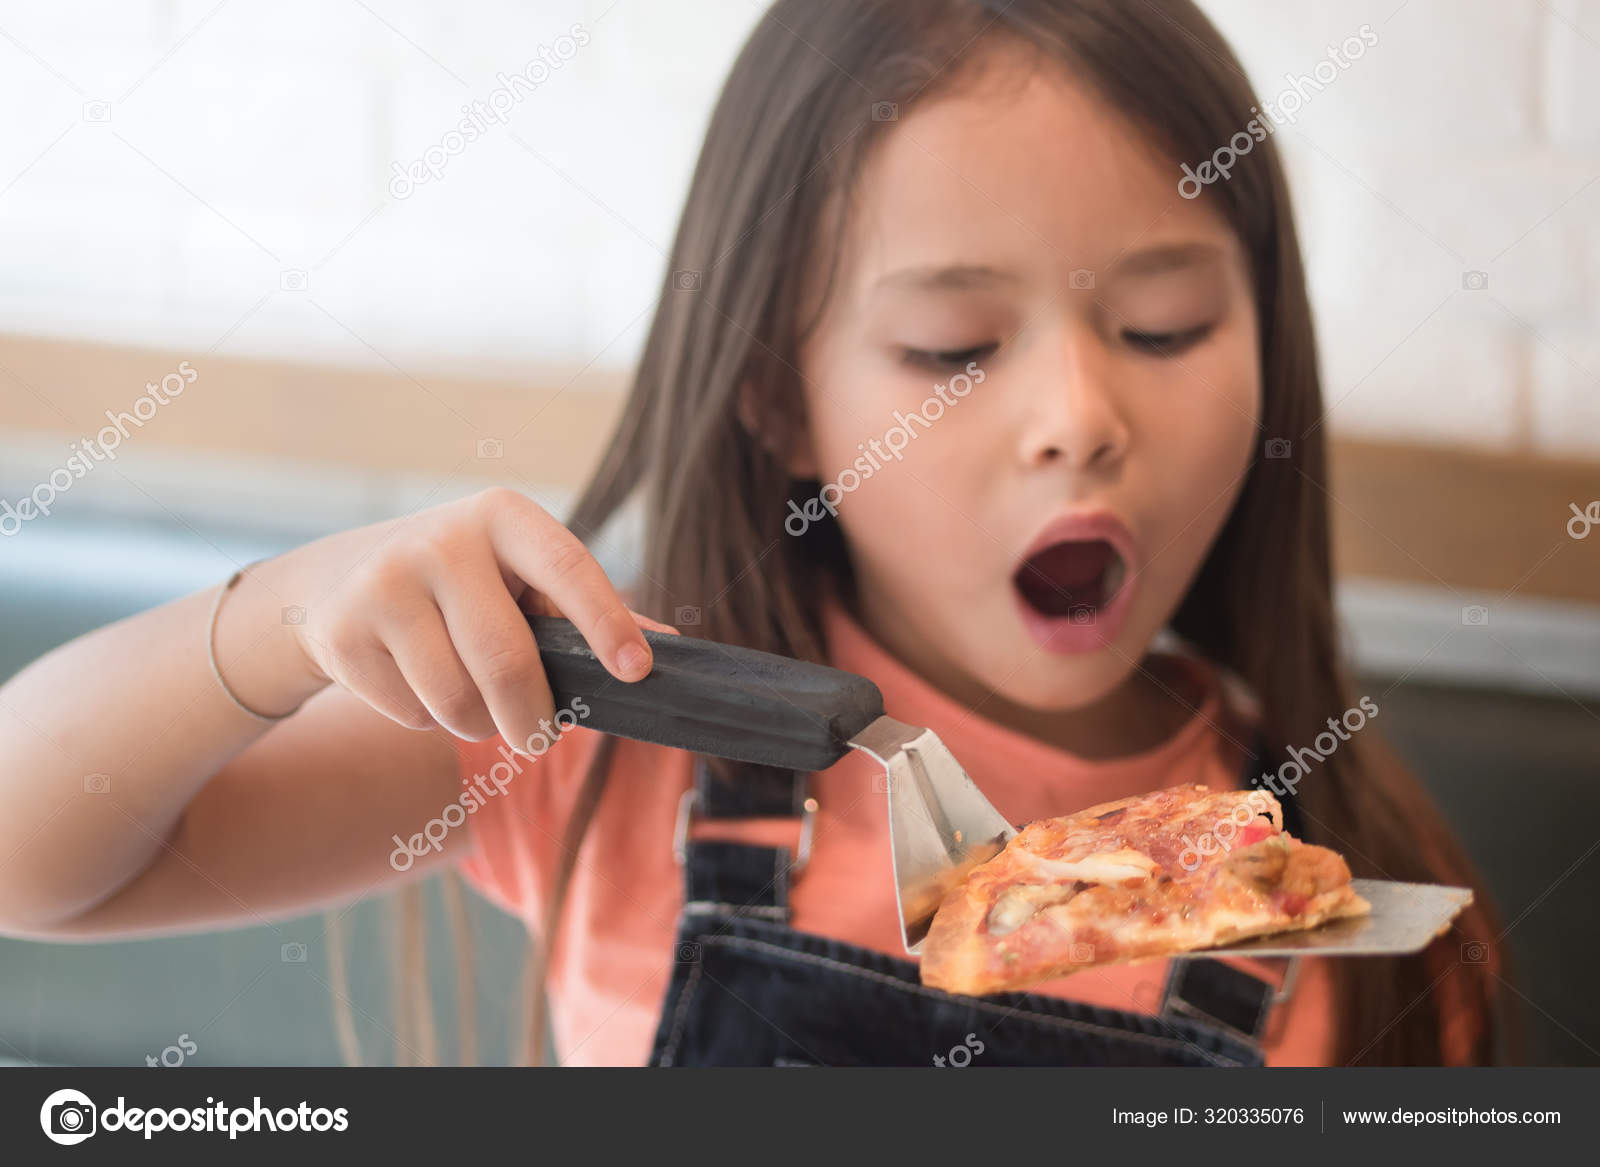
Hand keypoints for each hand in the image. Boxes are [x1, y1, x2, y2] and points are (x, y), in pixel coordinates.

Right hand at [274, 488, 671, 747]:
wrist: (336, 579)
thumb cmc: (462, 585)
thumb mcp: (520, 577)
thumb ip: (587, 611)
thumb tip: (672, 648)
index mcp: (504, 517)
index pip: (569, 567)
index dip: (607, 622)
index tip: (638, 671)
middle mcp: (442, 540)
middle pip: (508, 662)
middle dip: (533, 720)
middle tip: (538, 736)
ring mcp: (385, 582)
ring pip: (458, 701)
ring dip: (477, 724)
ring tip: (471, 700)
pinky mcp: (343, 632)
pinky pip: (412, 713)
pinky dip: (427, 720)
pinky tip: (414, 683)